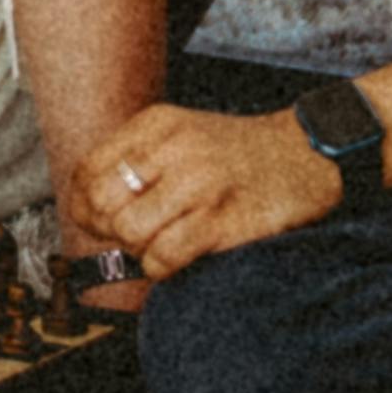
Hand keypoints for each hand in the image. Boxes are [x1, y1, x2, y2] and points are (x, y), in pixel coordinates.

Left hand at [69, 98, 349, 281]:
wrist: (309, 153)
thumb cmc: (240, 153)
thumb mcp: (183, 135)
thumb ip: (138, 160)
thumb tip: (91, 207)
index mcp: (157, 125)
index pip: (88, 169)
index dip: (82, 205)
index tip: (95, 222)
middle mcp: (173, 148)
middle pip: (102, 202)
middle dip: (107, 231)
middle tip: (129, 238)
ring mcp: (199, 184)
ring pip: (130, 231)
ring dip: (138, 251)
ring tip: (159, 245)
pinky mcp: (222, 220)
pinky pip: (164, 256)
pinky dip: (160, 268)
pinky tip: (176, 259)